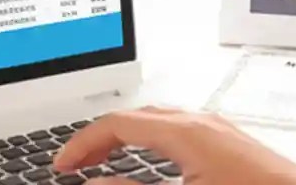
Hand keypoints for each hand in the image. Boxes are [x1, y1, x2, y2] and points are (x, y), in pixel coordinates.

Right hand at [56, 107, 295, 184]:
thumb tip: (97, 181)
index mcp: (187, 131)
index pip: (119, 123)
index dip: (83, 143)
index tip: (62, 167)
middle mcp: (204, 123)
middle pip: (139, 117)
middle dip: (103, 138)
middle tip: (76, 164)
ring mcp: (221, 131)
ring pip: (161, 123)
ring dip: (129, 140)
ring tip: (106, 162)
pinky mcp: (233, 146)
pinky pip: (182, 133)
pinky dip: (154, 144)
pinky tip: (154, 165)